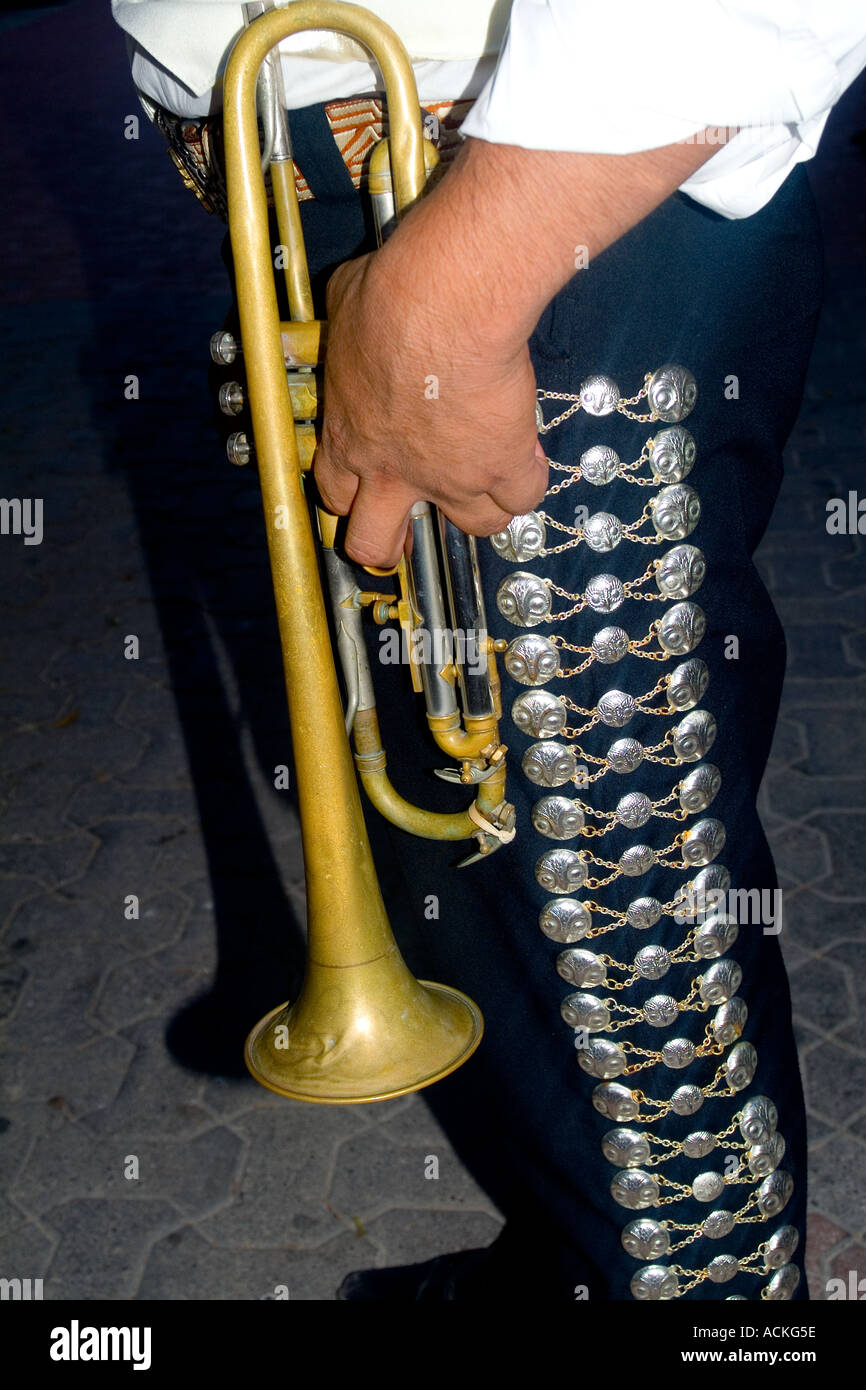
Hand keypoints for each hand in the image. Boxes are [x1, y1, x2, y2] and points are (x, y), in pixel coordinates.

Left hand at [314, 247, 547, 568]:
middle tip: (409, 530)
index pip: (336, 494)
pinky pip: (524, 498)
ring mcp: (449, 478)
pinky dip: (530, 479)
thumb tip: (356, 302)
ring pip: (473, 527)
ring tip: (492, 476)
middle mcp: (392, 471)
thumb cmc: (393, 297)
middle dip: (389, 543)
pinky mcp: (500, 467)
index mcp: (348, 436)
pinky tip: (529, 453)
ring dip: (483, 505)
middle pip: (375, 544)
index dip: (353, 497)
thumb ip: (352, 331)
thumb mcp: (346, 307)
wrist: (445, 304)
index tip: (369, 488)